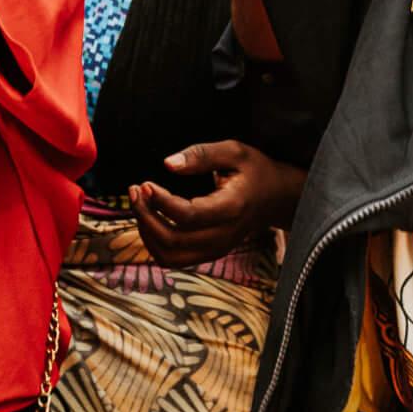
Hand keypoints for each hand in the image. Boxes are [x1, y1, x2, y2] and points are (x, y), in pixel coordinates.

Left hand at [130, 141, 303, 264]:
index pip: (187, 215)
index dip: (160, 202)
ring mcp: (217, 248)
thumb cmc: (254, 170)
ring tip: (140, 205)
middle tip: (136, 191)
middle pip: (173, 239)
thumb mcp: (234, 151)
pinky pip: (174, 259)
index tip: (145, 184)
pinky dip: (155, 244)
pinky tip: (151, 219)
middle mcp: (224, 234)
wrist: (277, 198)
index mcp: (232, 207)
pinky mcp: (210, 253)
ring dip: (147, 232)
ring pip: (169, 255)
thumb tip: (167, 164)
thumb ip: (201, 155)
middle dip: (145, 216)